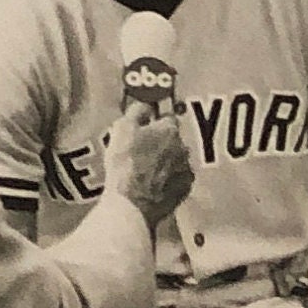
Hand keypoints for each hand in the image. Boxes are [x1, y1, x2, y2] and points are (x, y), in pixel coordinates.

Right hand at [104, 106, 194, 227]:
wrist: (131, 202)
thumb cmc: (125, 164)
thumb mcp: (122, 130)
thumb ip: (136, 112)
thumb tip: (145, 105)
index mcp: (169, 130)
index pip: (167, 117)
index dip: (154, 122)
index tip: (144, 128)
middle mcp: (183, 148)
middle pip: (173, 140)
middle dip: (161, 143)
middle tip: (142, 151)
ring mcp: (186, 170)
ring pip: (177, 160)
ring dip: (166, 162)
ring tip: (146, 171)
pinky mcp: (184, 190)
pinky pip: (178, 179)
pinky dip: (168, 180)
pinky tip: (153, 184)